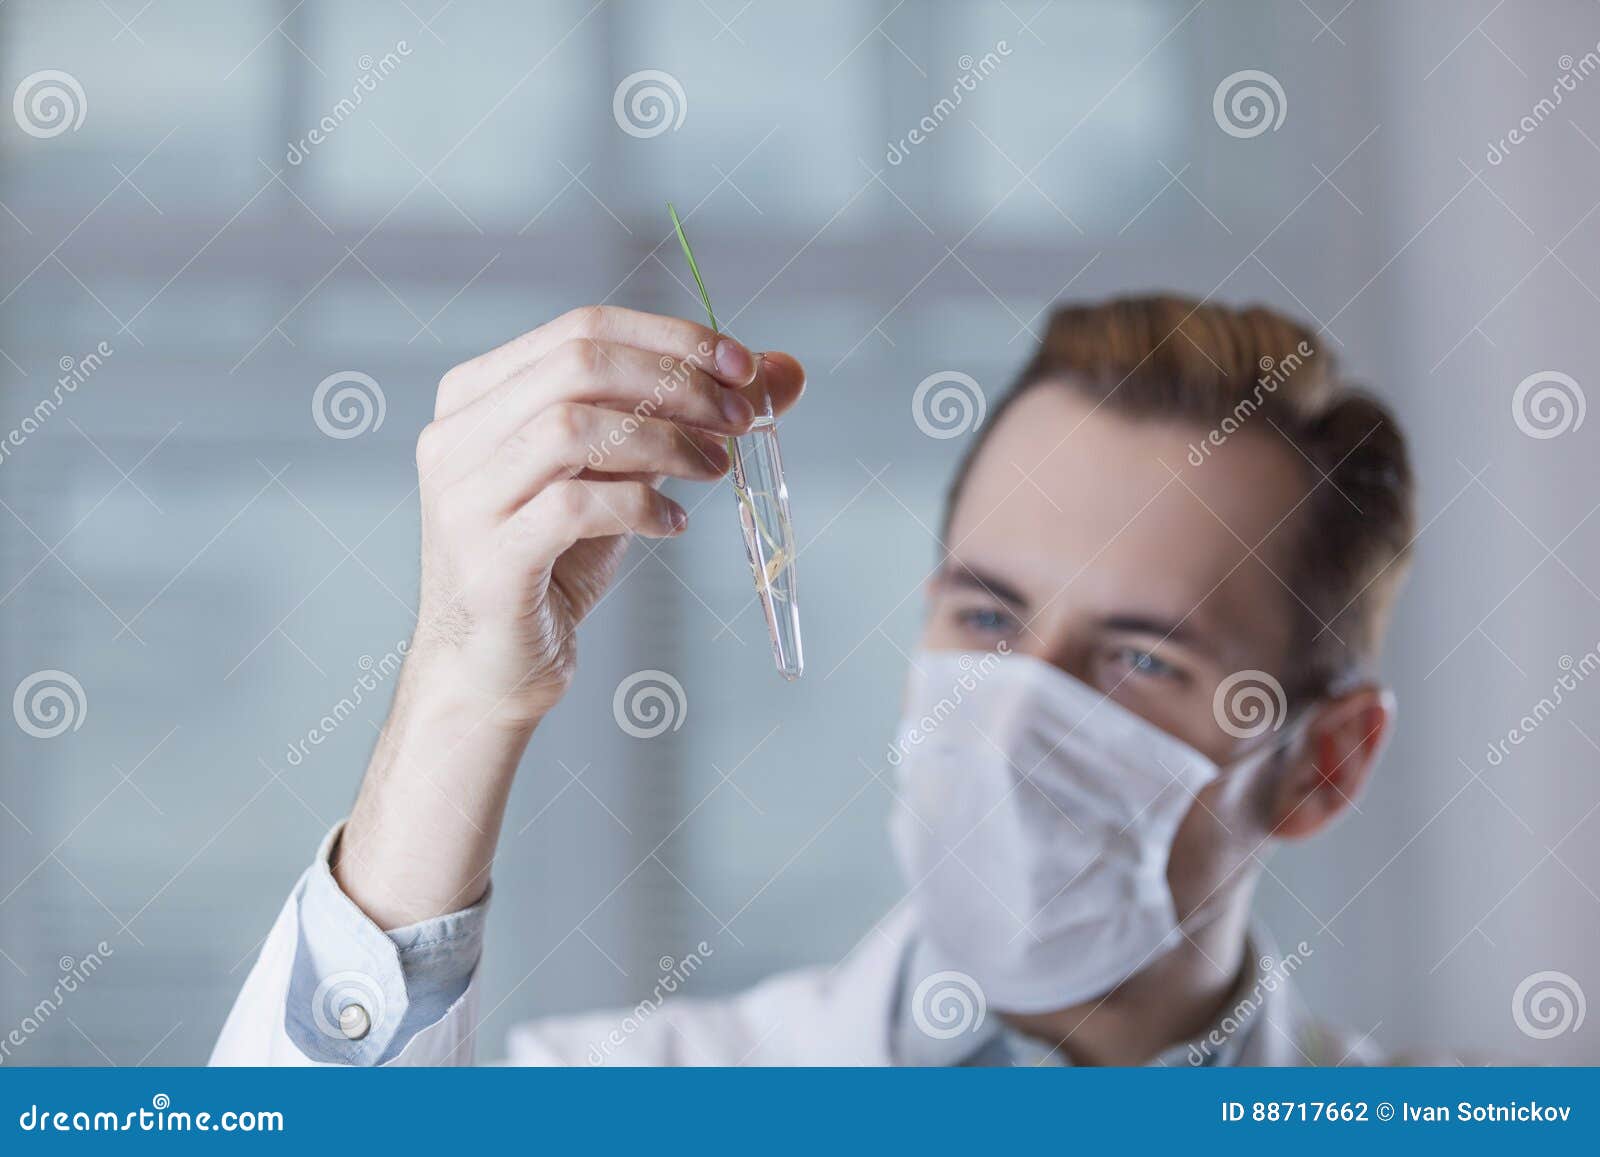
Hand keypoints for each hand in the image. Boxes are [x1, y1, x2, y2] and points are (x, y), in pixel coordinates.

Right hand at [407, 305, 805, 729]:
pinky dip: (641, 506)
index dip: (673, 339)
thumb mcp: (625, 475)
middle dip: (677, 382)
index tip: (744, 367)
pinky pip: (574, 507)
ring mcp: (464, 498)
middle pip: (577, 363)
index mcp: (478, 395)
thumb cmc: (554, 564)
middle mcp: (455, 435)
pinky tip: (675, 524)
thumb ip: (687, 419)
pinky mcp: (488, 562)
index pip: (583, 327)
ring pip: (572, 426)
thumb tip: (782, 373)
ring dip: (665, 440)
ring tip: (716, 469)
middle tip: (740, 420)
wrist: (491, 669)